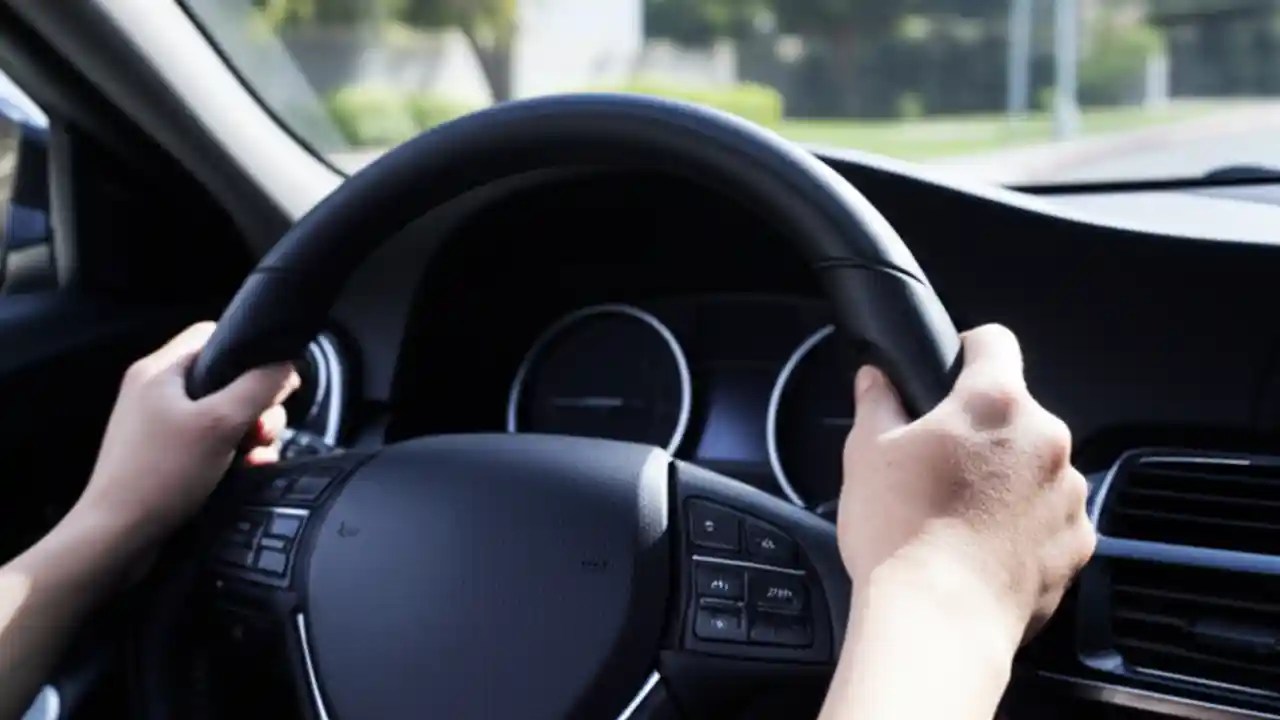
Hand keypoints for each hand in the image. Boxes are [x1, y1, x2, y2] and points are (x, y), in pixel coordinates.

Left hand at [73, 323, 298, 544]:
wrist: (118, 537)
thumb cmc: (164, 473)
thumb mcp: (221, 423)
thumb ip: (260, 386)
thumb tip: (288, 364)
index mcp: (160, 369)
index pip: (214, 335)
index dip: (249, 352)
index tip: (273, 382)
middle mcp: (158, 391)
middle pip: (228, 378)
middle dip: (257, 404)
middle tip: (263, 432)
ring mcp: (161, 425)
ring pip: (226, 412)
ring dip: (252, 434)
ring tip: (256, 457)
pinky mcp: (167, 455)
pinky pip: (213, 440)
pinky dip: (235, 453)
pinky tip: (248, 471)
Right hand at [838, 324, 1094, 652]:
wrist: (938, 621)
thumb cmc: (900, 535)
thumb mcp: (866, 453)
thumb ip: (877, 402)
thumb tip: (877, 379)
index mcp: (994, 403)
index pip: (993, 341)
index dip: (966, 352)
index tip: (950, 373)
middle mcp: (1045, 439)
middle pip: (1015, 413)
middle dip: (981, 431)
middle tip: (936, 465)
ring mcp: (1068, 493)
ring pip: (1035, 466)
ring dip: (1006, 479)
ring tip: (958, 514)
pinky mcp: (1078, 543)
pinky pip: (1050, 517)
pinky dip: (1024, 525)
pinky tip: (982, 547)